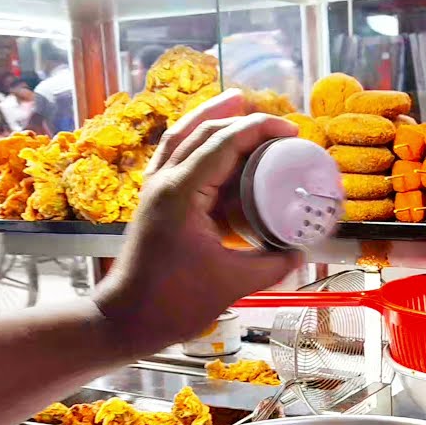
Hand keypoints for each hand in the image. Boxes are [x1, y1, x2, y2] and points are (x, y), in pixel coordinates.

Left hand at [94, 89, 302, 356]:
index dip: (259, 129)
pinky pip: (174, 157)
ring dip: (210, 118)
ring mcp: (154, 190)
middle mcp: (164, 182)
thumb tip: (300, 252)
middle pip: (202, 131)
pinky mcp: (154, 202)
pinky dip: (195, 142)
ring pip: (181, 137)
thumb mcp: (233, 284)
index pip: (223, 142)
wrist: (125, 320)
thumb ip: (272, 266)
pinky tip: (212, 144)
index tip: (289, 131)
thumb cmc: (173, 303)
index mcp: (182, 193)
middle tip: (273, 119)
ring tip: (238, 104)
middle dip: (239, 117)